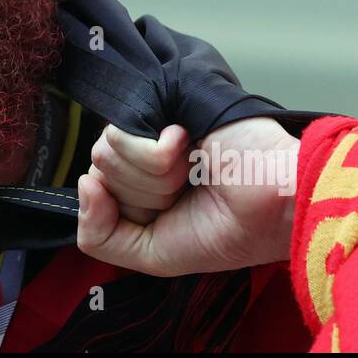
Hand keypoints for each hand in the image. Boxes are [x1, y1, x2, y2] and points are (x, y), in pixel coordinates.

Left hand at [77, 117, 298, 276]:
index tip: (169, 214)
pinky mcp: (157, 103)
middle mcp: (138, 151)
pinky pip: (122, 138)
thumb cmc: (227, 230)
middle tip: (189, 190)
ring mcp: (147, 125)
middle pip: (98, 176)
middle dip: (145, 197)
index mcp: (138, 184)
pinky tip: (189, 145)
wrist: (275, 202)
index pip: (94, 193)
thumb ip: (102, 236)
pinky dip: (159, 155)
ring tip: (193, 170)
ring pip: (105, 157)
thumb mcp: (154, 253)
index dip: (124, 212)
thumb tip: (82, 183)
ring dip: (155, 177)